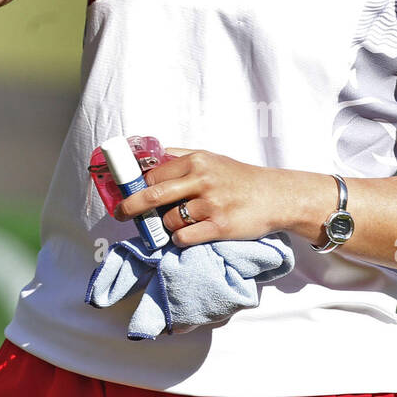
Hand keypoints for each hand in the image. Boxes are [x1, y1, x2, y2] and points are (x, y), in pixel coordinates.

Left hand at [115, 148, 299, 247]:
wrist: (275, 196)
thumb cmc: (239, 177)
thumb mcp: (211, 158)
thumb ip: (181, 157)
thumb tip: (148, 160)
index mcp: (196, 161)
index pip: (154, 174)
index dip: (136, 185)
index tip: (125, 193)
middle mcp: (202, 180)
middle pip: (153, 194)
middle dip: (130, 206)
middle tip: (120, 213)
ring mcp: (211, 204)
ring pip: (169, 220)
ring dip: (166, 226)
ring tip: (176, 224)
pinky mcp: (220, 227)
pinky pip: (185, 237)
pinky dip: (180, 239)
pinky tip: (186, 235)